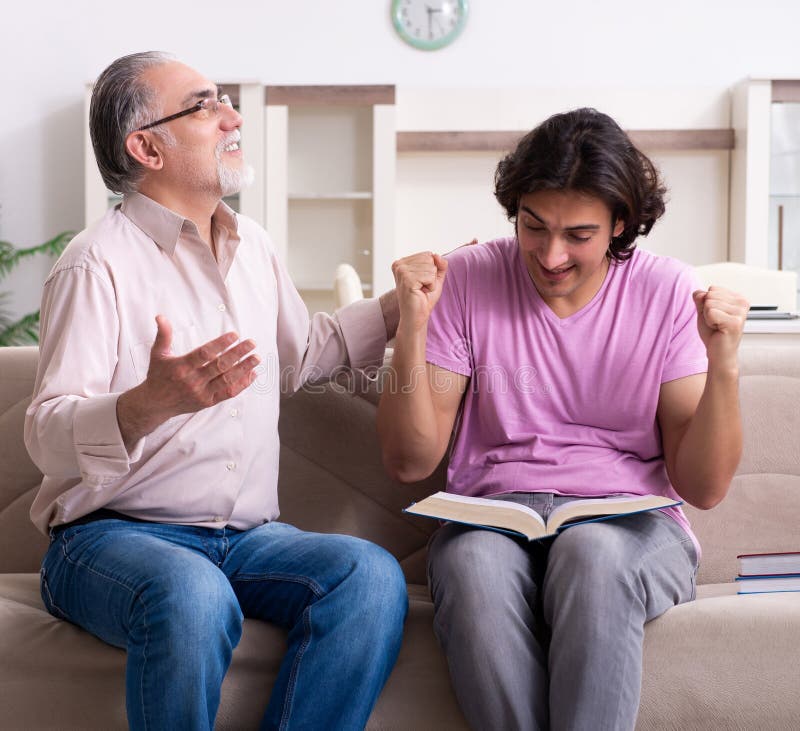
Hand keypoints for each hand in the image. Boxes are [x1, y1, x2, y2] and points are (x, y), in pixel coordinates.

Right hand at [117, 316, 259, 444]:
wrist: (156, 404)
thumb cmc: (158, 376)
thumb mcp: (158, 354)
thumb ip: (163, 335)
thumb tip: (160, 316)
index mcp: (182, 366)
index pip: (205, 353)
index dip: (221, 344)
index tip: (235, 335)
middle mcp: (193, 380)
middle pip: (220, 365)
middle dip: (238, 353)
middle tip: (252, 343)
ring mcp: (202, 392)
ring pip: (227, 380)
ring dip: (244, 369)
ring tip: (257, 358)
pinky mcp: (208, 402)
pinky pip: (228, 393)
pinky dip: (242, 384)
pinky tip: (253, 374)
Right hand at [392, 251, 447, 331]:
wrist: (416, 316)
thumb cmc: (424, 298)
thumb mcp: (435, 278)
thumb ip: (440, 264)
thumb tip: (437, 255)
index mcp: (402, 262)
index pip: (428, 254)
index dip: (431, 270)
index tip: (422, 282)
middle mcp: (399, 264)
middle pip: (430, 259)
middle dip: (432, 276)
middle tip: (422, 287)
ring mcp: (401, 272)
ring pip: (431, 268)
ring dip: (431, 282)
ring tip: (421, 290)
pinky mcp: (407, 280)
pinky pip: (430, 277)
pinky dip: (431, 287)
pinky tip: (421, 293)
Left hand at [692, 287, 748, 368]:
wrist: (719, 353)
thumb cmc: (713, 332)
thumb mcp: (704, 311)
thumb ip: (701, 299)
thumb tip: (699, 293)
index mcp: (738, 298)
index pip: (712, 289)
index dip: (707, 304)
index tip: (716, 316)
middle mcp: (743, 302)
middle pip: (710, 295)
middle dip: (706, 310)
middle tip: (716, 323)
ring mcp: (740, 312)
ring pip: (709, 303)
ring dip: (708, 317)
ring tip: (718, 326)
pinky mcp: (735, 322)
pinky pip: (710, 312)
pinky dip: (709, 322)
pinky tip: (718, 329)